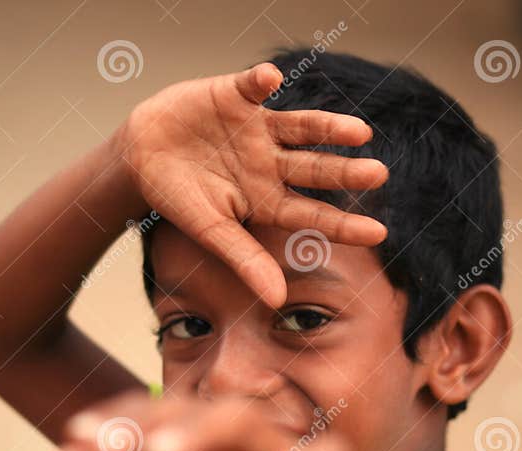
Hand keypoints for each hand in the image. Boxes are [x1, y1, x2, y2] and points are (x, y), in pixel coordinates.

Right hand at [119, 62, 388, 307]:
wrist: (141, 154)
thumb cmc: (178, 197)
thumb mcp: (210, 230)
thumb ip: (246, 260)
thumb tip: (278, 301)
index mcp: (267, 198)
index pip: (313, 214)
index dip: (344, 224)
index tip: (379, 234)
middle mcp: (272, 163)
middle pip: (316, 169)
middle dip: (346, 172)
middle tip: (379, 174)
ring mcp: (259, 129)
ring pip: (302, 127)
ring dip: (328, 128)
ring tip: (359, 131)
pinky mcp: (238, 96)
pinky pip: (253, 86)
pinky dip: (260, 80)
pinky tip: (270, 77)